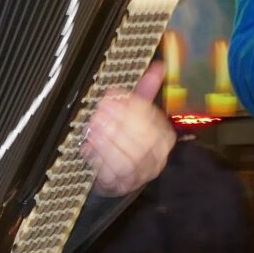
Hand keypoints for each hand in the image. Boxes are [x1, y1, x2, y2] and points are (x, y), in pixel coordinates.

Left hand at [83, 59, 173, 195]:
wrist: (114, 175)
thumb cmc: (127, 139)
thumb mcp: (136, 114)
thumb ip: (144, 92)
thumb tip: (158, 66)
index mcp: (164, 137)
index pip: (153, 120)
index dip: (132, 107)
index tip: (111, 96)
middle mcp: (157, 158)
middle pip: (143, 140)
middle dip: (119, 123)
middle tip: (99, 111)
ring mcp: (141, 174)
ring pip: (129, 158)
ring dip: (109, 141)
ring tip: (93, 127)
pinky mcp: (122, 186)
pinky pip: (113, 173)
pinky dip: (100, 159)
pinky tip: (89, 146)